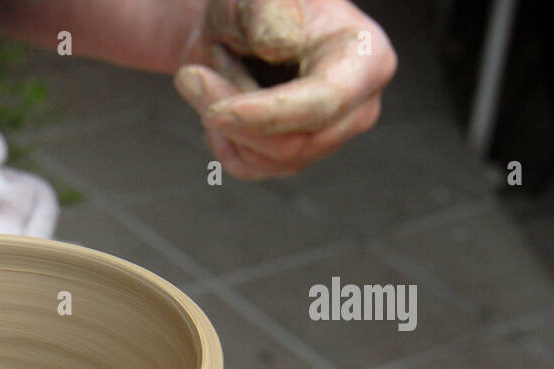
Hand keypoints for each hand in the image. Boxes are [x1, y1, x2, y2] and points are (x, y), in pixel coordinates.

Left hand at [173, 0, 395, 178]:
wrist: (237, 28)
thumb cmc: (257, 6)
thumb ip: (270, 13)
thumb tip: (279, 44)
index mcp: (365, 56)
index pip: (322, 103)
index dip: (265, 115)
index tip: (214, 112)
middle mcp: (359, 106)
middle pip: (293, 143)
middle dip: (232, 116)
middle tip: (188, 76)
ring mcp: (331, 137)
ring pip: (267, 160)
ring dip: (222, 123)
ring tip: (209, 77)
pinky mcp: (299, 157)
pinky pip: (252, 168)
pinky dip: (223, 140)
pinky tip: (219, 107)